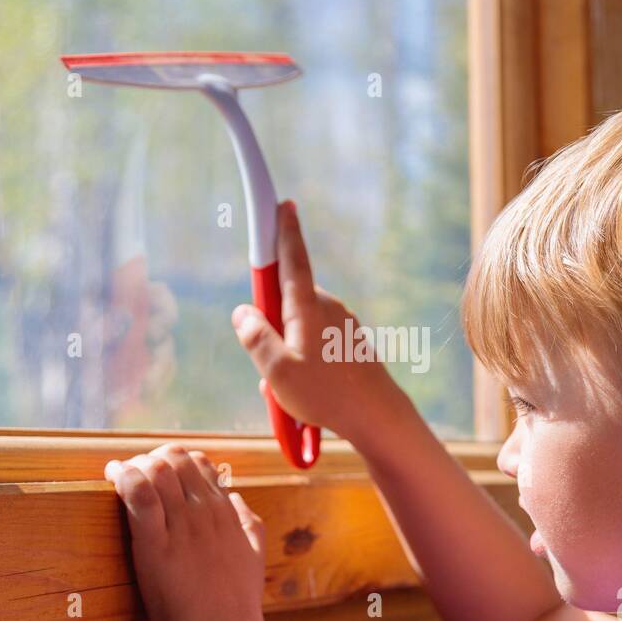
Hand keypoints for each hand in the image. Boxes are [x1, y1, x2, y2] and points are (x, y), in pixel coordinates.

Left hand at [103, 443, 265, 620]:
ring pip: (157, 469)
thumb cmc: (236, 602)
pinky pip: (137, 493)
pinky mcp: (154, 543)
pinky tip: (112, 477)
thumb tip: (236, 497)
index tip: (159, 473)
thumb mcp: (255, 554)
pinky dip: (122, 476)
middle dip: (151, 457)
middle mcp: (204, 511)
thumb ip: (248, 522)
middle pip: (175, 459)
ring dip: (134, 465)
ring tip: (118, 475)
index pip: (199, 463)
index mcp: (225, 512)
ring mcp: (180, 525)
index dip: (174, 460)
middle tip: (133, 472)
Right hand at [231, 200, 398, 446]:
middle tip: (268, 366)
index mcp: (308, 306)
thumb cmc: (327, 395)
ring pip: (297, 327)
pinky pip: (314, 343)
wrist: (378, 417)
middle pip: (285, 300)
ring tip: (289, 392)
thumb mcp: (277, 371)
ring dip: (284, 352)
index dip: (283, 230)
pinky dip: (302, 363)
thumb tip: (243, 312)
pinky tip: (305, 396)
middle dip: (269, 325)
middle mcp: (327, 307)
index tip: (282, 203)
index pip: (292, 258)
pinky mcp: (348, 342)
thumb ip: (255, 338)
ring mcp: (341, 324)